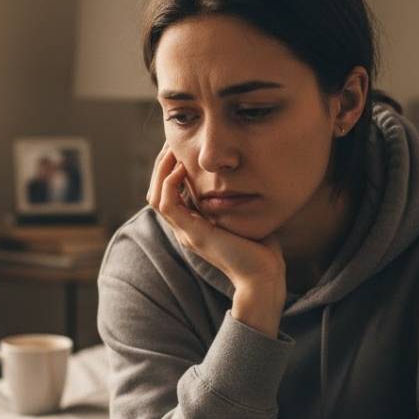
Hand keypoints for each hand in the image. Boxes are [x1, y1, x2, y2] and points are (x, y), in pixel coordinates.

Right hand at [146, 142, 285, 294]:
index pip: (169, 193)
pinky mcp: (192, 233)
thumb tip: (246, 177)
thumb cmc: (262, 250)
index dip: (171, 168)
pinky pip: (166, 204)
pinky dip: (169, 183)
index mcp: (194, 225)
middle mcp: (185, 228)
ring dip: (161, 170)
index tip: (182, 147)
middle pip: (156, 191)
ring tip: (173, 150)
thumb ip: (238, 200)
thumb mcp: (245, 216)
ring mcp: (186, 232)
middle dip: (162, 164)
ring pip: (155, 196)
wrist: (263, 276)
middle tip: (172, 142)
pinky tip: (182, 168)